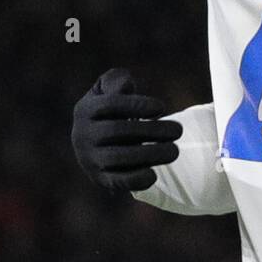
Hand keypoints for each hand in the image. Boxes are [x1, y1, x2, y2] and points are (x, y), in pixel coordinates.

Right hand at [71, 69, 181, 191]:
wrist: (101, 143)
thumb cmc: (113, 109)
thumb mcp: (109, 89)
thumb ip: (116, 80)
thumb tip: (123, 86)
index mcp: (86, 110)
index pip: (110, 104)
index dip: (137, 104)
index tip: (162, 107)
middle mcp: (83, 135)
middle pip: (116, 131)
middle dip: (151, 130)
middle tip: (178, 130)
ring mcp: (91, 159)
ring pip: (117, 157)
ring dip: (149, 154)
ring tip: (174, 151)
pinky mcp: (101, 179)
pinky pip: (116, 181)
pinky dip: (135, 180)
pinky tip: (153, 175)